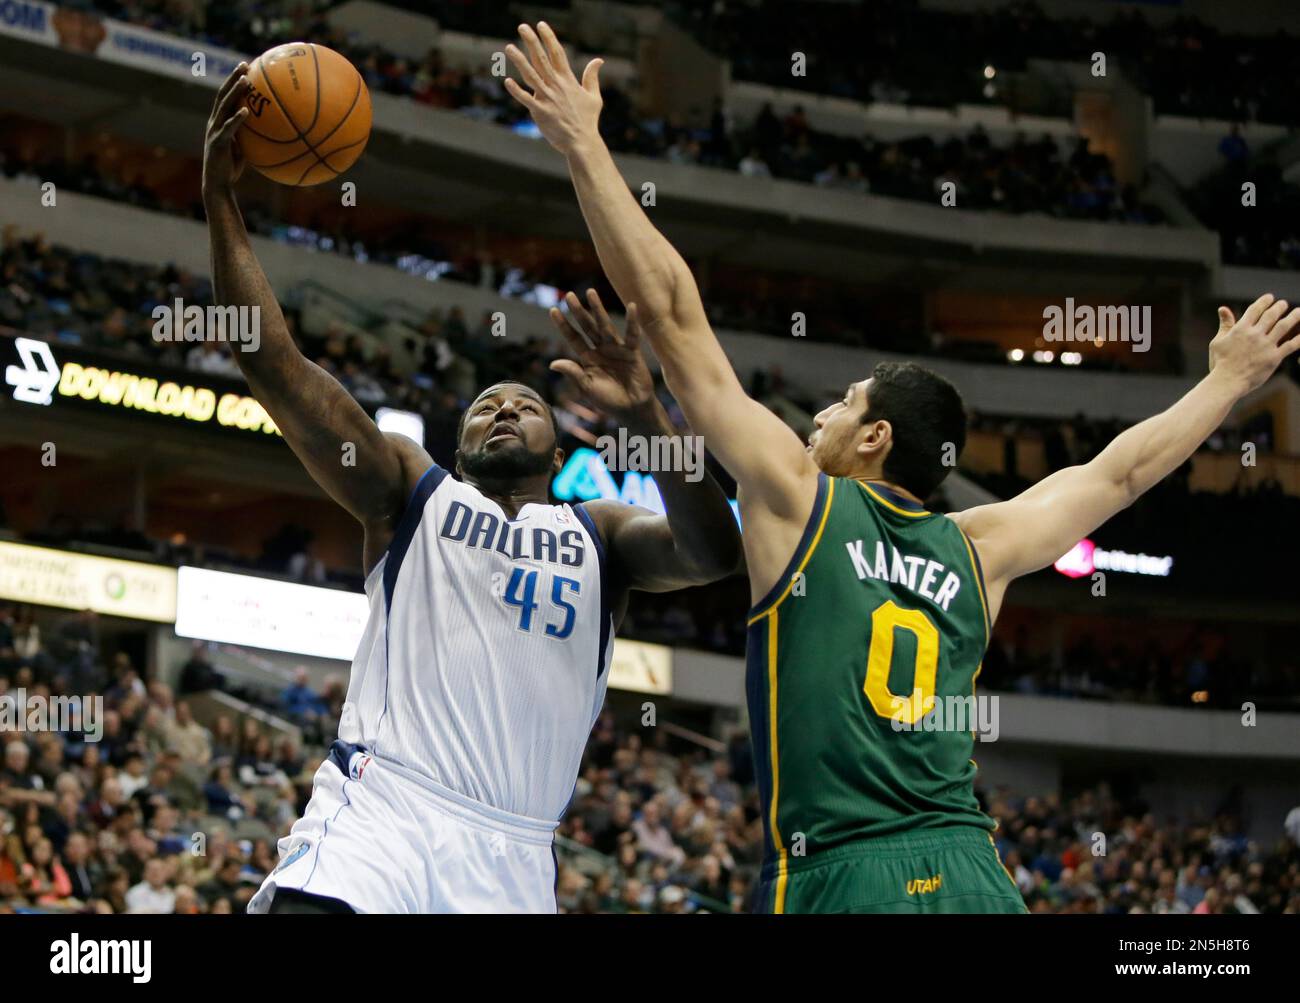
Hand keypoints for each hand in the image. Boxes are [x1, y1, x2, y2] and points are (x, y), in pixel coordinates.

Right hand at [202, 63, 250, 200]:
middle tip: (245, 65)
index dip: (234, 81)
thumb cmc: (232, 168)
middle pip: (223, 94)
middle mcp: (214, 122)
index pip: (227, 96)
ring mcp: (214, 131)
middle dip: (233, 78)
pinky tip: (247, 112)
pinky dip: (237, 119)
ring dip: (234, 92)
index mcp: (220, 121)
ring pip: (223, 106)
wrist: (218, 185)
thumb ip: (251, 136)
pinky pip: (228, 129)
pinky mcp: (217, 143)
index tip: (246, 68)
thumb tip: (272, 130)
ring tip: (245, 81)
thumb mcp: (244, 148)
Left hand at [503, 22, 603, 157]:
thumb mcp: (594, 96)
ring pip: (530, 75)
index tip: (541, 25)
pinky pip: (526, 99)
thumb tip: (598, 60)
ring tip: (508, 47)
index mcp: (568, 80)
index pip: (557, 53)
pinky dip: (516, 91)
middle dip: (532, 42)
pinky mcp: (540, 112)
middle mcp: (556, 86)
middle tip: (522, 27)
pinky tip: (507, 81)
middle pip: (541, 59)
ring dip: (519, 61)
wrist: (582, 142)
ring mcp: (547, 98)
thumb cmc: (588, 120)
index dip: (549, 38)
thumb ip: (592, 77)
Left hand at [549, 290, 654, 417]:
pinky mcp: (632, 351)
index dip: (563, 325)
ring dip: (598, 309)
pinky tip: (632, 307)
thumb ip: (573, 373)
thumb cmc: (608, 400)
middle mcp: (601, 349)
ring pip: (605, 326)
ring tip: (591, 292)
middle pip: (587, 327)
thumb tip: (552, 363)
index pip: (573, 338)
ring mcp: (616, 348)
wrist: (632, 409)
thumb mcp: (587, 387)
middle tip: (569, 295)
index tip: (553, 310)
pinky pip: (632, 334)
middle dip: (578, 312)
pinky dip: (632, 321)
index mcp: (588, 358)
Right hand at [1208, 293, 1299, 394]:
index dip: (1264, 301)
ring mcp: (1266, 345)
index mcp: (1240, 329)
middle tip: (1284, 303)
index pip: (1255, 309)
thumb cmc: (1219, 362)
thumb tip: (1223, 308)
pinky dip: (1299, 338)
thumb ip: (1225, 324)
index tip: (1270, 297)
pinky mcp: (1274, 357)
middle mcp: (1255, 334)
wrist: (1227, 381)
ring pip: (1284, 326)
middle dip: (1279, 307)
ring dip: (1293, 317)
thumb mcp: (1218, 341)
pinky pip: (1291, 345)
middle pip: (1271, 315)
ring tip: (1298, 312)